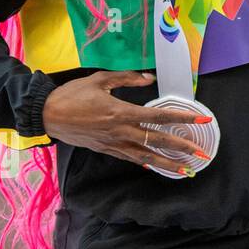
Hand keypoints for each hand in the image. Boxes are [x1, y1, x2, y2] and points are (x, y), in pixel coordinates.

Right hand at [41, 70, 209, 175]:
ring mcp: (113, 143)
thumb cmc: (72, 95)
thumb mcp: (99, 79)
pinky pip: (130, 158)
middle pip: (158, 141)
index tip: (202, 121)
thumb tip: (149, 78)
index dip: (183, 118)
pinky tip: (157, 167)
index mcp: (122, 112)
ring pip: (146, 156)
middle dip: (183, 148)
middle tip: (203, 154)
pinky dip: (146, 163)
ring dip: (168, 163)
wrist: (46, 114)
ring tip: (186, 170)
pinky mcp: (105, 150)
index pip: (160, 117)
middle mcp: (121, 131)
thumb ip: (127, 78)